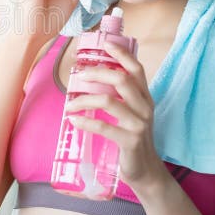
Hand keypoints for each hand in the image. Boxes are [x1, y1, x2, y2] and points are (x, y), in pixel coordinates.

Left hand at [64, 41, 170, 196]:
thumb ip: (120, 96)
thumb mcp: (131, 114)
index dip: (122, 54)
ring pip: (108, 101)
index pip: (137, 69)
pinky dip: (85, 122)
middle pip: (121, 80)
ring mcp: (139, 125)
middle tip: (78, 76)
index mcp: (145, 98)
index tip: (105, 43)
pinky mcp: (130, 141)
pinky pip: (104, 127)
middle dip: (97, 73)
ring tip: (69, 104)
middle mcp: (145, 108)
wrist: (145, 171)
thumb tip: (93, 76)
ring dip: (84, 100)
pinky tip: (73, 120)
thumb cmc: (132, 138)